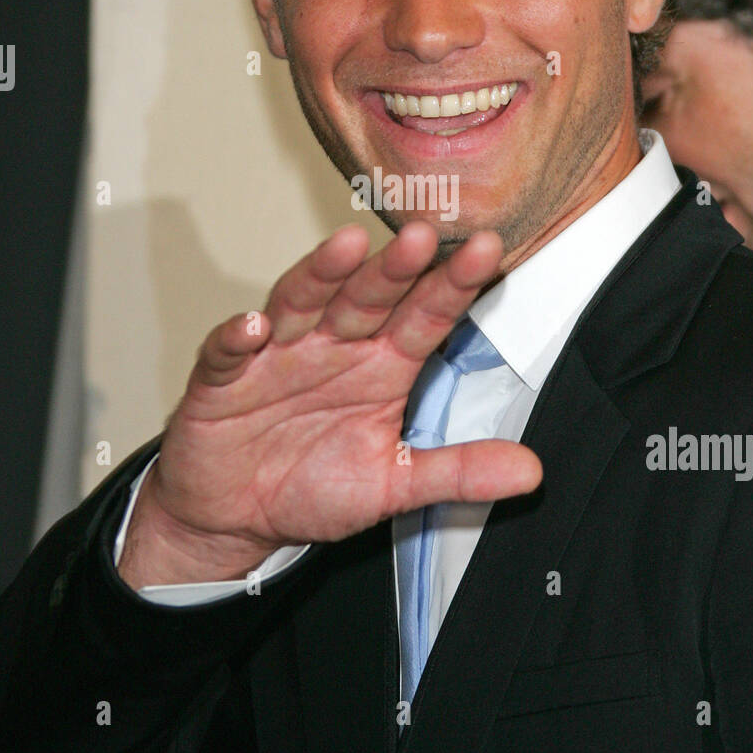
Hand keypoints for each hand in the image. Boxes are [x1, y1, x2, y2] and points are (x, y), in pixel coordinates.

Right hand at [118, 221, 541, 587]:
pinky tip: (253, 327)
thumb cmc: (311, 486)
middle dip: (392, 268)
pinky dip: (236, 337)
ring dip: (320, 275)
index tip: (486, 251)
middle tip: (422, 236)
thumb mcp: (392, 487)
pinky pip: (227, 353)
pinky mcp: (221, 379)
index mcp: (381, 365)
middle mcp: (333, 347)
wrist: (234, 516)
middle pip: (366, 297)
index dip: (453, 285)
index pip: (424, 316)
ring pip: (300, 303)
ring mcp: (277, 356)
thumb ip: (458, 473)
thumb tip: (531, 472)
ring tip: (345, 248)